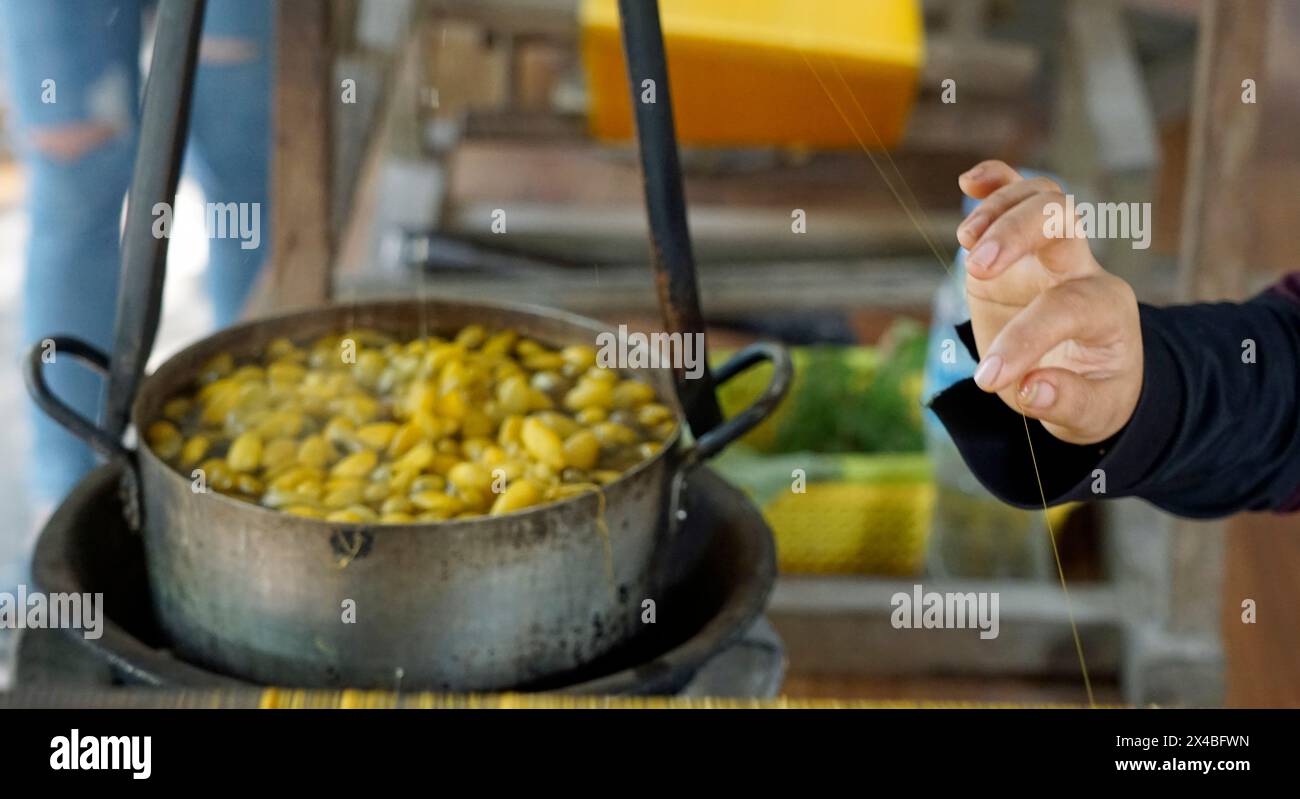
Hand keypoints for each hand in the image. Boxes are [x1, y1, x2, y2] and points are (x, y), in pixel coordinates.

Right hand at [956, 160, 1143, 444]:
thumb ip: (1064, 402)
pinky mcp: (1015, 248)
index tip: (988, 378)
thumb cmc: (1093, 392)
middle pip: (1060, 220)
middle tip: (976, 268)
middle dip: (1017, 233)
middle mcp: (1079, 269)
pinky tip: (969, 182)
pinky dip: (995, 179)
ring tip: (966, 242)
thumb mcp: (1092, 414)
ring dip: (998, 209)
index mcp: (1106, 309)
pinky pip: (1016, 194)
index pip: (1064, 307)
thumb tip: (1029, 385)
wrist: (1089, 374)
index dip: (1023, 340)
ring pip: (1038, 197)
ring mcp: (1045, 253)